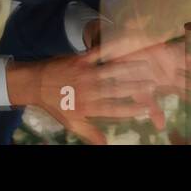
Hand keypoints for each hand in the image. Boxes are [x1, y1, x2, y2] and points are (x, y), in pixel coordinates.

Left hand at [27, 40, 176, 144]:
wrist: (35, 83)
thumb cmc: (55, 104)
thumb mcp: (71, 123)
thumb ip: (90, 134)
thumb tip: (106, 145)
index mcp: (88, 107)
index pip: (114, 110)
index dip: (131, 110)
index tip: (147, 109)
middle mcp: (88, 91)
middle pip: (116, 90)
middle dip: (136, 87)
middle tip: (154, 84)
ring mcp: (85, 74)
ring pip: (111, 71)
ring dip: (130, 68)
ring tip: (147, 66)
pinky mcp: (81, 59)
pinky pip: (99, 53)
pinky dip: (113, 48)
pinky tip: (126, 44)